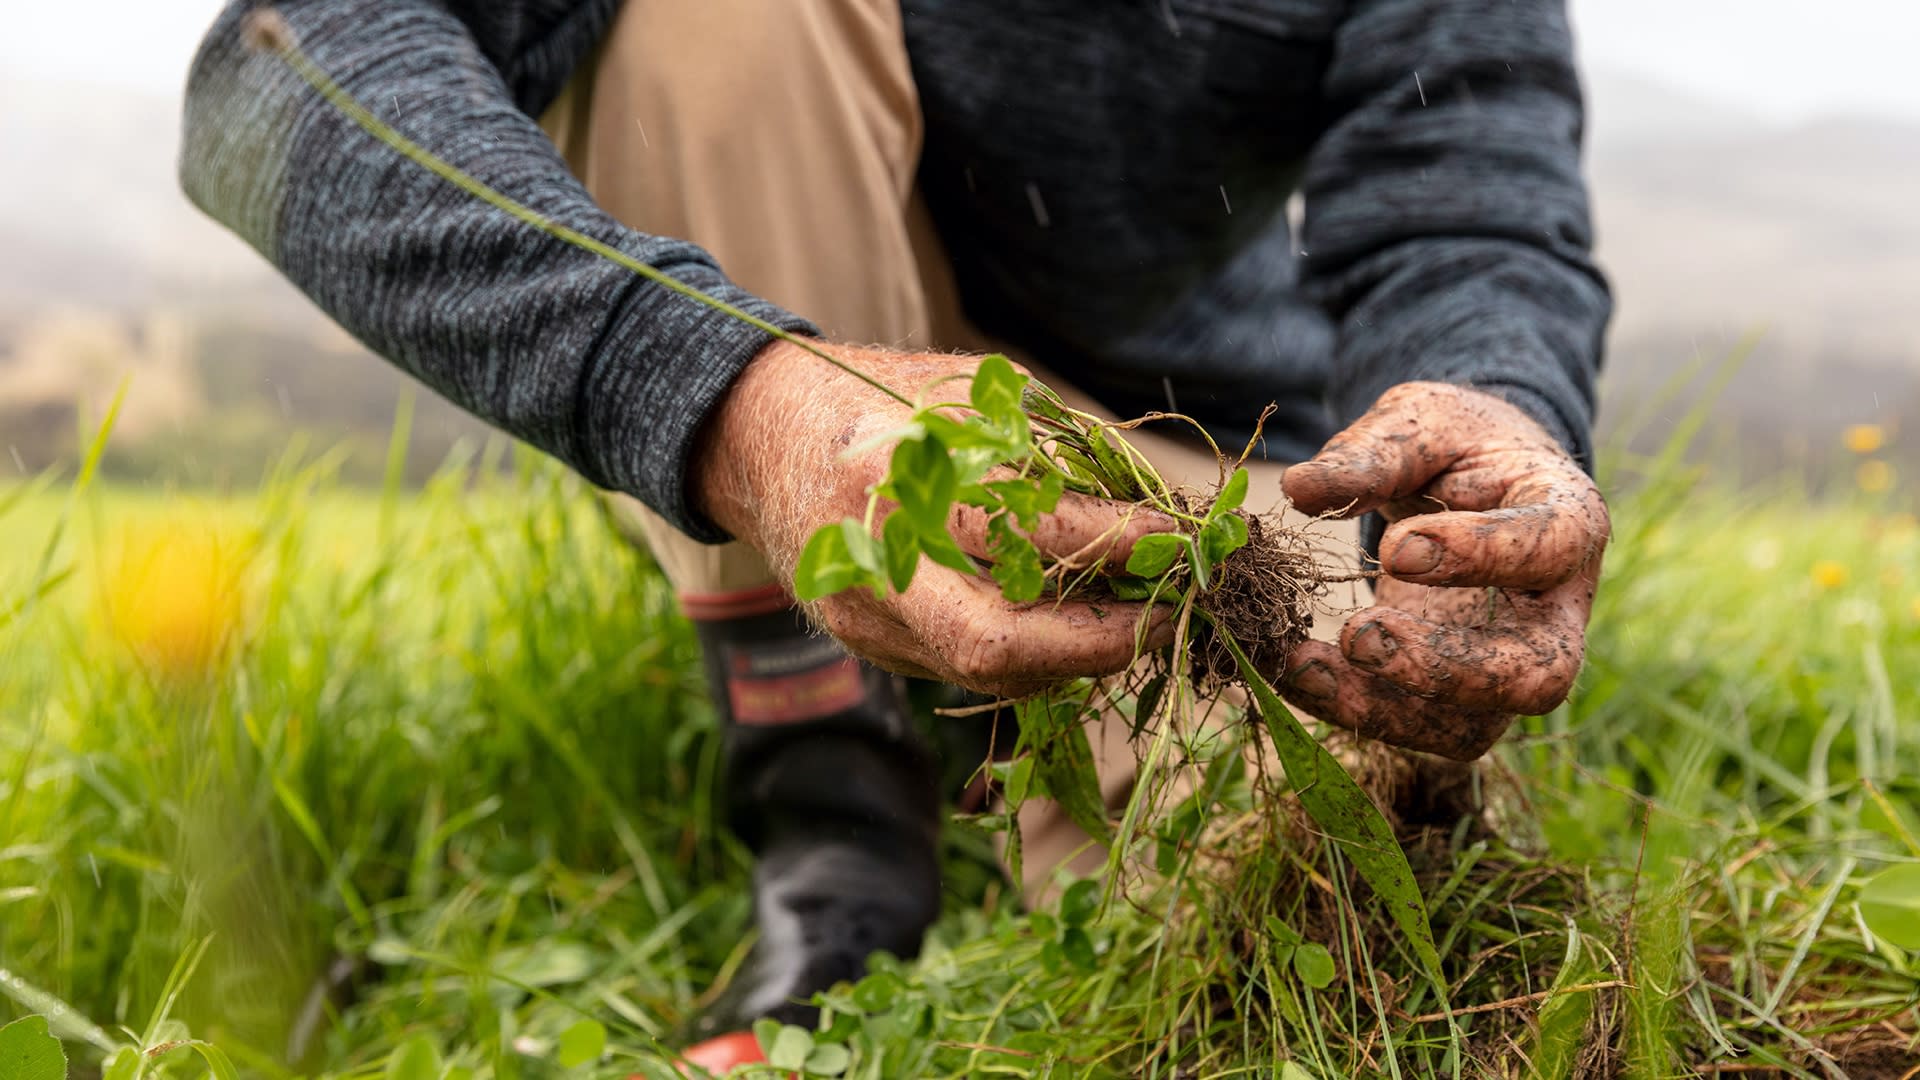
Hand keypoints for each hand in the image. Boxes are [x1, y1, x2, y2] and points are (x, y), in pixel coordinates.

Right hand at [694, 339, 1173, 696]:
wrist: (758, 438)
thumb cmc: (879, 399)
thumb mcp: (966, 392)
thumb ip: (1051, 449)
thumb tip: (1152, 508)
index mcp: (897, 473)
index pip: (1029, 528)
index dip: (1118, 542)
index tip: (1180, 537)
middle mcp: (874, 556)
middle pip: (996, 642)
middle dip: (1100, 641)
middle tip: (1168, 615)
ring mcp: (864, 615)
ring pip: (988, 672)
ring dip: (1074, 656)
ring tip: (1134, 618)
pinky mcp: (868, 646)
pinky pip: (966, 670)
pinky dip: (1033, 656)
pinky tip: (1072, 626)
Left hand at [1278, 382, 1607, 760]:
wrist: (1467, 478)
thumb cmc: (1455, 444)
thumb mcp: (1420, 423)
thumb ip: (1372, 454)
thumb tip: (1300, 489)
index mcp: (1570, 518)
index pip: (1551, 550)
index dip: (1481, 555)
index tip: (1395, 549)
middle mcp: (1556, 609)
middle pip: (1536, 675)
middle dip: (1446, 670)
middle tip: (1358, 636)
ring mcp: (1509, 664)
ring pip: (1472, 726)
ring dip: (1383, 709)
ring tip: (1302, 664)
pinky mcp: (1456, 695)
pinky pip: (1415, 728)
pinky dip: (1350, 708)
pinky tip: (1292, 670)